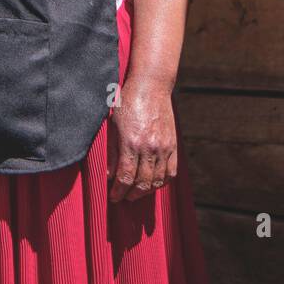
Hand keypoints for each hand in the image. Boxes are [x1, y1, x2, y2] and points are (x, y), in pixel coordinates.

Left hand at [107, 76, 177, 201]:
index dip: (118, 191)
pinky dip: (162, 182)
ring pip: (157, 180)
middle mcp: (149, 147)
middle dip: (131, 194)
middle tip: (123, 198)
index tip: (113, 197)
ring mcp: (164, 147)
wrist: (151, 85)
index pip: (125, 177)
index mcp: (131, 142)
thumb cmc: (128, 101)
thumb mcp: (113, 124)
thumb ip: (112, 151)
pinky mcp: (173, 145)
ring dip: (146, 191)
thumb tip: (110, 175)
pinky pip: (170, 172)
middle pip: (142, 183)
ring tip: (136, 193)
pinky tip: (154, 184)